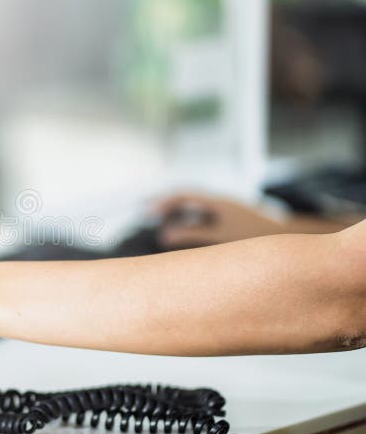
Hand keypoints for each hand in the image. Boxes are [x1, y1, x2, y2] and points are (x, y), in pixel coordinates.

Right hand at [155, 192, 285, 247]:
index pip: (183, 195)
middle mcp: (220, 203)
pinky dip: (189, 221)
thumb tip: (164, 236)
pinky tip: (182, 232)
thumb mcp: (220, 238)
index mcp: (217, 201)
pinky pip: (203, 217)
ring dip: (177, 212)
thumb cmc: (255, 237)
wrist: (289, 238)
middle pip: (186, 197)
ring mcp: (226, 211)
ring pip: (195, 207)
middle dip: (165, 203)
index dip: (162, 202)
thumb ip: (191, 236)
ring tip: (161, 222)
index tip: (146, 211)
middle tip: (145, 210)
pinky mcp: (230, 221)